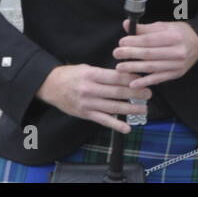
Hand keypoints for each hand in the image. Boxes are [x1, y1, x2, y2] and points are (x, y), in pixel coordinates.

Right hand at [35, 64, 151, 132]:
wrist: (49, 86)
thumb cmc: (71, 75)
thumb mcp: (87, 68)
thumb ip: (104, 73)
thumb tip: (126, 75)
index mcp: (91, 75)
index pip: (115, 77)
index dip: (131, 79)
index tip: (143, 80)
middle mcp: (90, 89)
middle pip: (116, 92)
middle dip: (135, 94)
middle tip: (148, 94)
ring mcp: (87, 103)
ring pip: (112, 107)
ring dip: (130, 109)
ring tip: (144, 109)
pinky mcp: (85, 114)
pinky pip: (103, 120)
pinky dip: (116, 125)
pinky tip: (127, 128)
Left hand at [113, 21, 197, 88]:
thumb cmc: (180, 33)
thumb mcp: (165, 26)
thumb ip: (145, 28)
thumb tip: (127, 25)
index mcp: (173, 37)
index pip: (150, 40)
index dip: (134, 42)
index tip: (122, 42)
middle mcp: (177, 51)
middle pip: (149, 54)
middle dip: (130, 54)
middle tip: (117, 53)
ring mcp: (177, 64)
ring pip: (152, 67)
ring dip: (134, 68)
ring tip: (120, 67)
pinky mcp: (176, 74)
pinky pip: (158, 79)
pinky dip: (145, 82)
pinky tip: (133, 83)